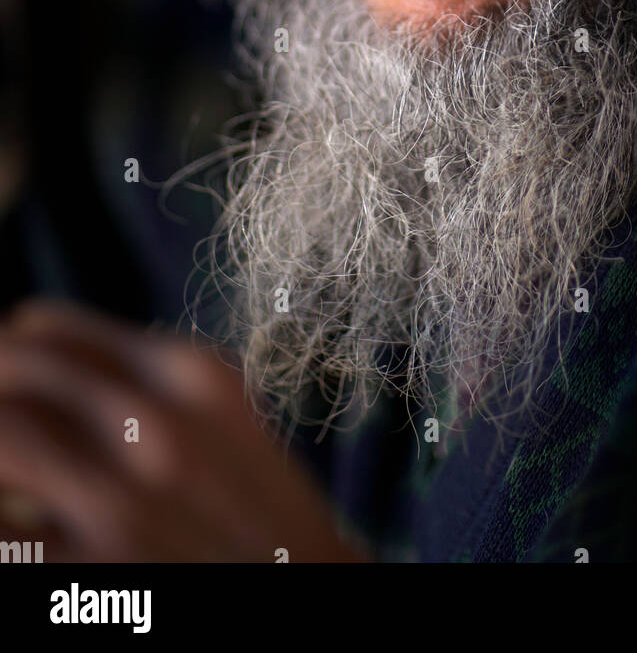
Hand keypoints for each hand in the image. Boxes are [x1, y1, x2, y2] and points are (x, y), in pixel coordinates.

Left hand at [0, 299, 366, 561]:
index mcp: (192, 375)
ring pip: (0, 435)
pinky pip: (0, 531)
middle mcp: (156, 424)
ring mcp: (120, 502)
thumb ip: (154, 394)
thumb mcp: (226, 430)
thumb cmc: (267, 528)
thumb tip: (49, 379)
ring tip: (5, 475)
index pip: (48, 332)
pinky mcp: (88, 576)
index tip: (2, 376)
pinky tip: (15, 523)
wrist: (312, 598)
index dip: (8, 353)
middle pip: (13, 369)